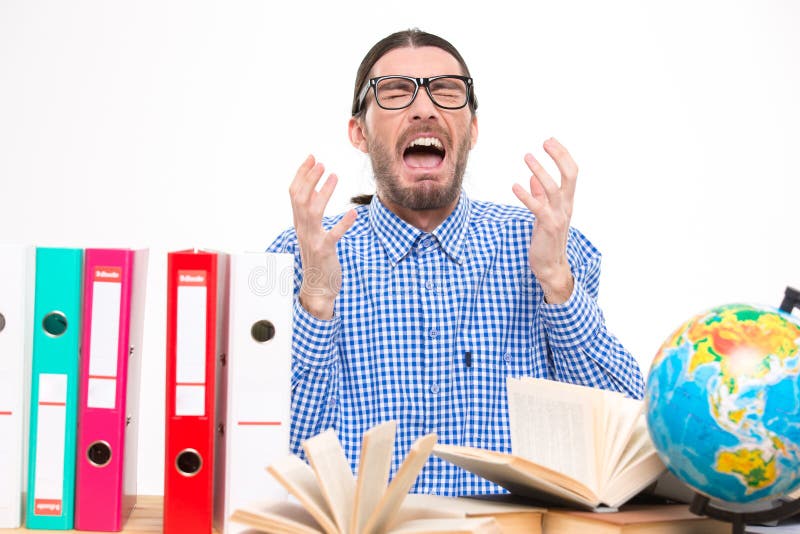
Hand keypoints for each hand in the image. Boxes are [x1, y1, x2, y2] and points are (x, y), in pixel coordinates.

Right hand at [289, 155, 356, 318]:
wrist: (317, 288)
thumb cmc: (318, 258)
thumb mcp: (314, 231)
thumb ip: (314, 211)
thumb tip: (319, 188)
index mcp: (299, 223)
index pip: (294, 193)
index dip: (301, 174)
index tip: (312, 158)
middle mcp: (302, 229)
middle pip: (300, 198)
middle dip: (309, 179)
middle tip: (321, 163)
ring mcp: (312, 240)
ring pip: (312, 212)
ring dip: (324, 193)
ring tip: (334, 177)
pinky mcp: (325, 251)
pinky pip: (333, 235)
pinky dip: (343, 224)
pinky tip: (353, 214)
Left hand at [512, 138, 576, 303]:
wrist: (550, 266)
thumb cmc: (547, 240)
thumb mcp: (545, 215)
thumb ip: (540, 197)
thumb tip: (532, 180)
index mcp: (567, 201)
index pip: (571, 172)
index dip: (563, 155)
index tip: (550, 141)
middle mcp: (566, 206)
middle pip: (569, 175)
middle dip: (559, 156)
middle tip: (545, 142)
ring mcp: (558, 216)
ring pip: (553, 188)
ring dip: (539, 170)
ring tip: (527, 157)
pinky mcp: (547, 227)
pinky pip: (537, 207)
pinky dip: (526, 195)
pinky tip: (514, 186)